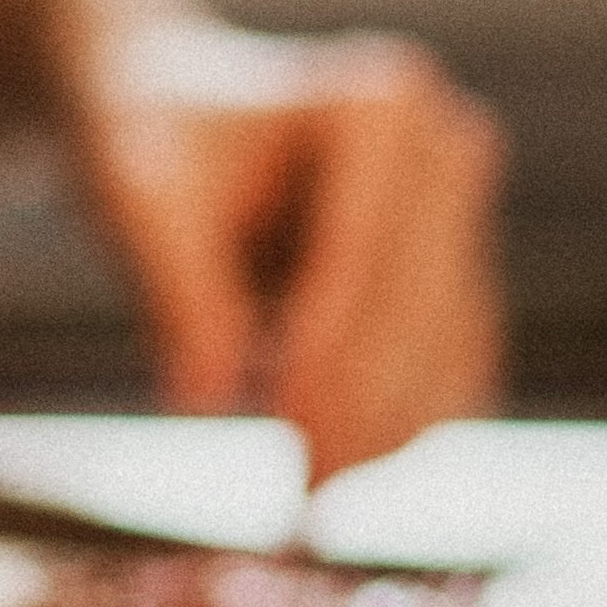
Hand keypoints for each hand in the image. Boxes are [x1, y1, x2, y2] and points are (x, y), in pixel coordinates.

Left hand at [0, 0, 504, 489]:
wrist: (173, 105)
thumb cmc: (152, 140)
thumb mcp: (141, 198)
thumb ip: (180, 295)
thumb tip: (206, 401)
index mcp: (379, 103)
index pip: (363, 259)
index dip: (334, 359)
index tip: (292, 445)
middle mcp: (445, 144)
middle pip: (422, 311)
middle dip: (366, 410)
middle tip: (305, 502)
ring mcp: (466, 207)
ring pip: (453, 350)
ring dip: (394, 431)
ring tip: (315, 497)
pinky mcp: (464, 266)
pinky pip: (455, 364)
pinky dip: (408, 422)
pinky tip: (348, 468)